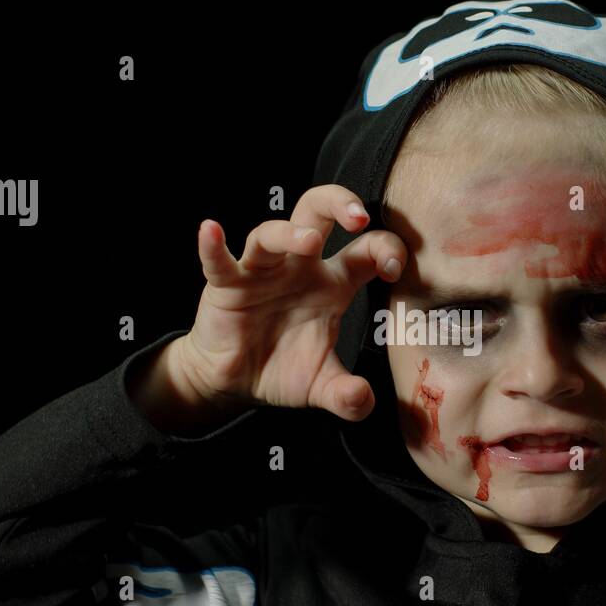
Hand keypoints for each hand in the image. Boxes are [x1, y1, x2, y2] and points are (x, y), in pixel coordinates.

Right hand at [174, 184, 406, 420]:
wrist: (234, 382)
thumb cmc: (283, 368)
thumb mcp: (321, 387)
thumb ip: (347, 396)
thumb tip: (362, 401)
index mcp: (334, 283)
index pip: (367, 250)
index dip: (387, 250)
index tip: (394, 269)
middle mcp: (300, 267)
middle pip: (317, 213)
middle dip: (339, 203)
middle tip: (359, 216)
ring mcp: (262, 272)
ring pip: (272, 233)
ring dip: (288, 232)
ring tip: (309, 242)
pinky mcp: (227, 285)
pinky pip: (219, 261)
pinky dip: (213, 246)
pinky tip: (211, 230)